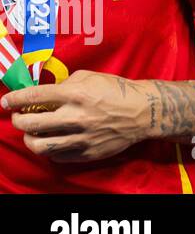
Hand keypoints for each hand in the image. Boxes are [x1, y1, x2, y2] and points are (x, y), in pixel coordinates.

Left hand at [2, 70, 149, 161]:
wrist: (143, 112)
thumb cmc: (118, 91)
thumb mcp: (93, 77)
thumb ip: (67, 82)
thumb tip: (48, 92)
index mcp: (76, 94)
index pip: (34, 97)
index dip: (15, 99)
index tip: (7, 102)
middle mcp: (75, 116)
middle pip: (30, 124)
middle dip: (18, 120)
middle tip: (19, 117)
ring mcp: (80, 137)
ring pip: (39, 145)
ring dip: (29, 139)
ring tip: (32, 134)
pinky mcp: (86, 153)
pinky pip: (57, 156)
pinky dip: (50, 149)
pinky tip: (53, 141)